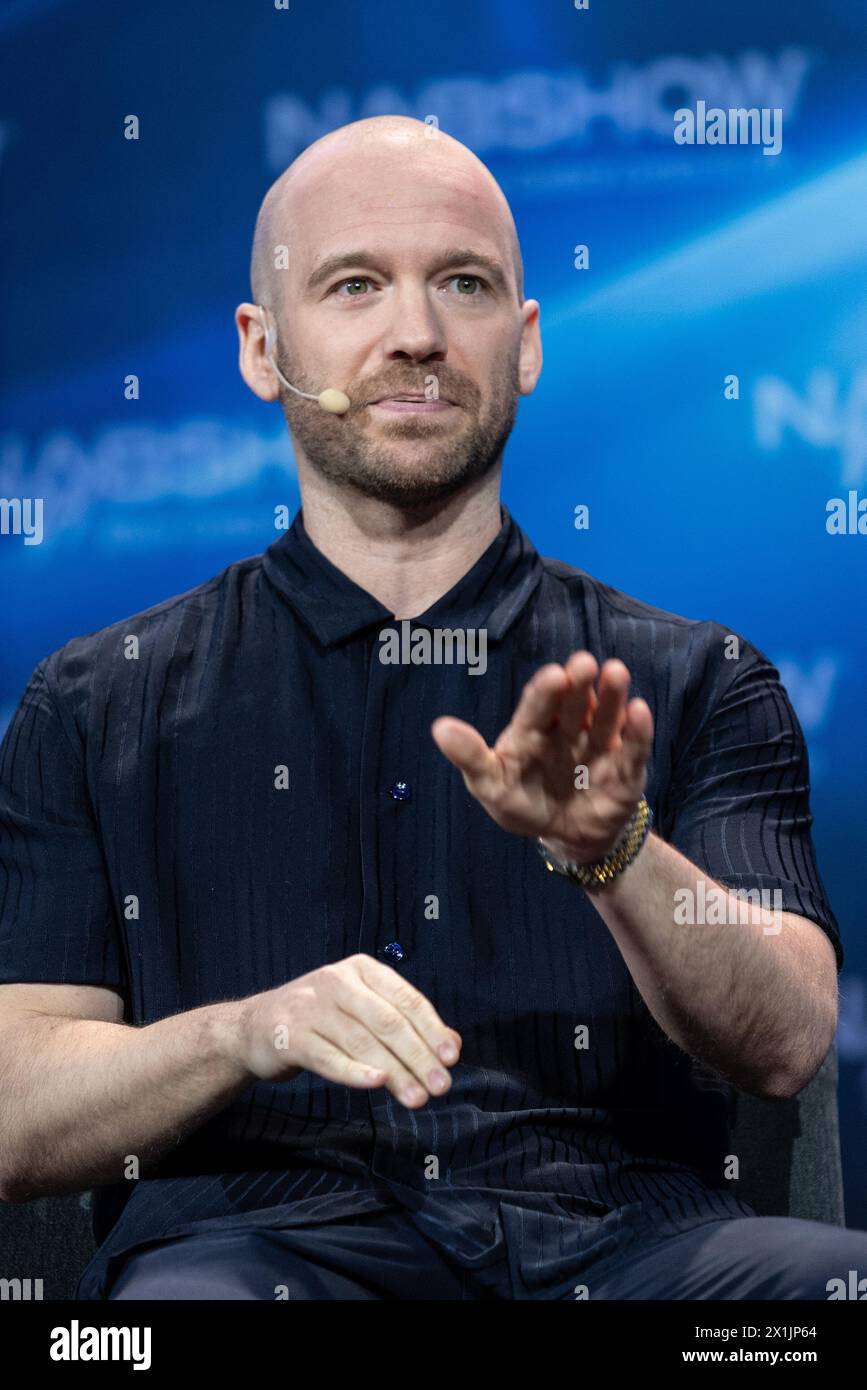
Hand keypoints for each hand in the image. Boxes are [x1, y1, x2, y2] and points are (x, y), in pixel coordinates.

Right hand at [241, 954, 461, 1108]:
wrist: (255, 1027)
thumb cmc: (321, 1019)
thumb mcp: (362, 1010)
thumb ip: (406, 1023)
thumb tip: (452, 1045)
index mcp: (361, 969)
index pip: (406, 999)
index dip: (432, 1030)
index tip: (451, 1059)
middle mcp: (336, 981)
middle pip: (387, 1021)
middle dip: (418, 1055)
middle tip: (441, 1086)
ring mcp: (310, 1007)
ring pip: (362, 1042)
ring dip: (394, 1073)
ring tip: (417, 1098)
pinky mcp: (289, 1036)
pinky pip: (328, 1057)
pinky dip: (354, 1071)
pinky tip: (378, 1084)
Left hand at [431, 652, 652, 863]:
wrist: (567, 837)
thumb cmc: (524, 803)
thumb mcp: (492, 786)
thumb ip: (471, 758)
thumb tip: (438, 727)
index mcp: (532, 729)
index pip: (538, 706)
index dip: (545, 691)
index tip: (553, 675)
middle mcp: (567, 729)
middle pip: (573, 704)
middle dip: (579, 684)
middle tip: (583, 664)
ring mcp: (597, 745)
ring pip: (605, 717)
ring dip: (611, 696)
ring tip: (616, 672)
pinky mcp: (625, 768)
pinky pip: (631, 748)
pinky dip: (636, 731)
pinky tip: (638, 711)